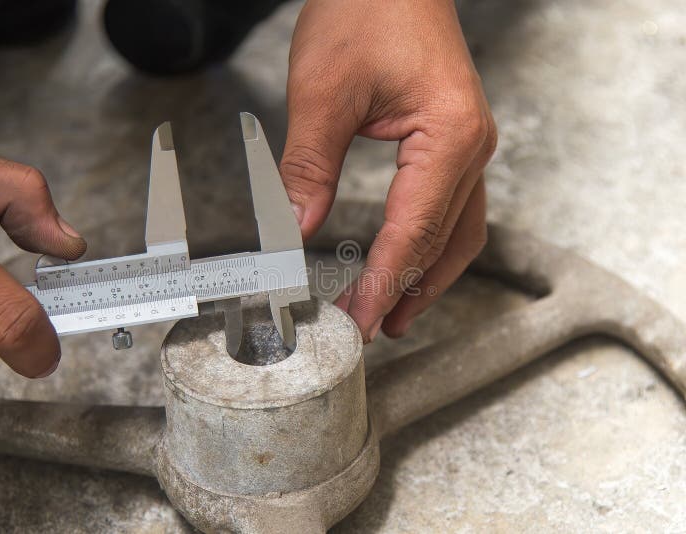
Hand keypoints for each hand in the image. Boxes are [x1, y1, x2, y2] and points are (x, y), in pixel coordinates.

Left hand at [281, 0, 496, 340]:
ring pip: (458, 231)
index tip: (357, 320)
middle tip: (370, 329)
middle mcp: (472, 146)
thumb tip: (294, 230)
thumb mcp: (322, 92)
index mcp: (450, 137)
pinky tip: (408, 262)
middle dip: (407, 289)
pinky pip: (452, 207)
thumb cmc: (365, 8)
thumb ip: (309, 167)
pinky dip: (430, 244)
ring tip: (393, 312)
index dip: (383, 282)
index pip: (414, 231)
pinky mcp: (453, 139)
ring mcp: (468, 144)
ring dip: (427, 276)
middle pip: (444, 241)